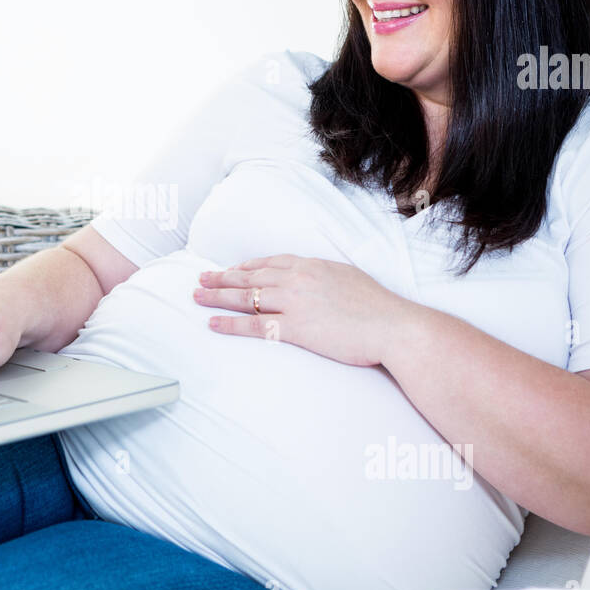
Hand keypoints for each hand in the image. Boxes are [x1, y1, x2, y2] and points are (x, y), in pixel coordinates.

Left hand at [192, 254, 411, 366]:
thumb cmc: (378, 306)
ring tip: (197, 297)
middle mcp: (297, 279)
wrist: (392, 326)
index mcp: (311, 265)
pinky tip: (212, 323)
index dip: (245, 266)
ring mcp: (294, 302)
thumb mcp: (348, 277)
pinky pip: (253, 324)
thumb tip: (313, 280)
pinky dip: (229, 323)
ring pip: (245, 297)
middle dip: (222, 277)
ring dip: (217, 296)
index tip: (230, 269)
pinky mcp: (294, 328)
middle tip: (201, 278)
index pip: (268, 262)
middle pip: (250, 276)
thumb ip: (324, 276)